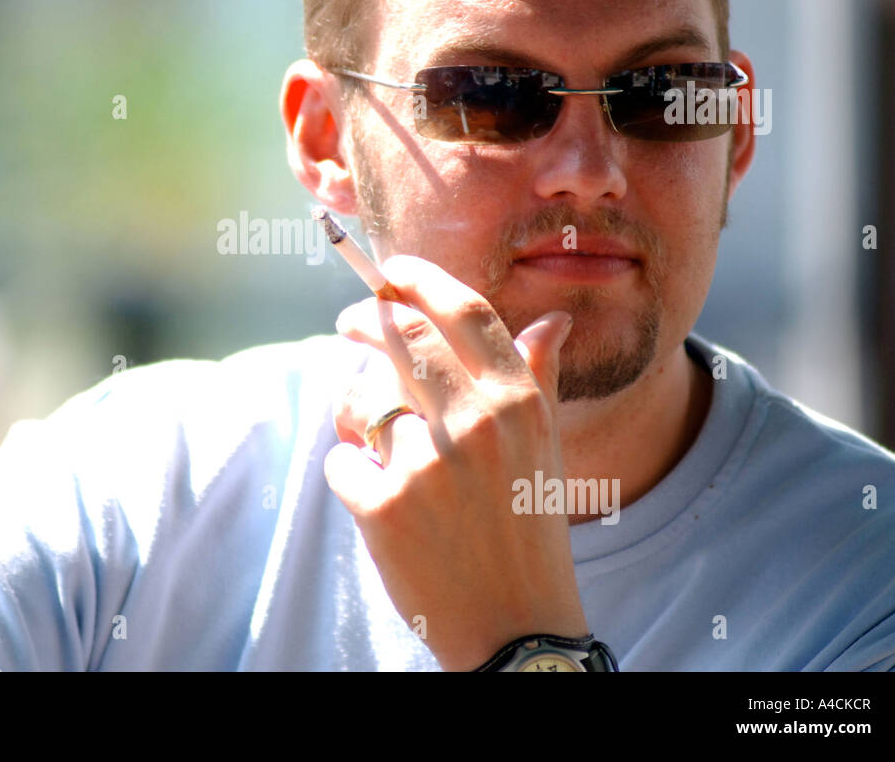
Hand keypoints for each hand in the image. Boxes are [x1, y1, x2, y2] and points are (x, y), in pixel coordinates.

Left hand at [325, 254, 588, 670]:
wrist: (514, 626)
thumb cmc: (529, 530)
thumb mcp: (547, 451)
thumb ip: (538, 378)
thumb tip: (551, 319)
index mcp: (519, 404)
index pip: (464, 311)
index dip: (421, 279)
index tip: (393, 270)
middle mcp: (476, 424)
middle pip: (403, 336)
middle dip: (367, 318)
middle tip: (351, 321)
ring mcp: (427, 464)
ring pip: (363, 398)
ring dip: (361, 415)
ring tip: (380, 442)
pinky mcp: (383, 504)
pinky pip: (342, 459)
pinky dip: (353, 475)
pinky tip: (383, 502)